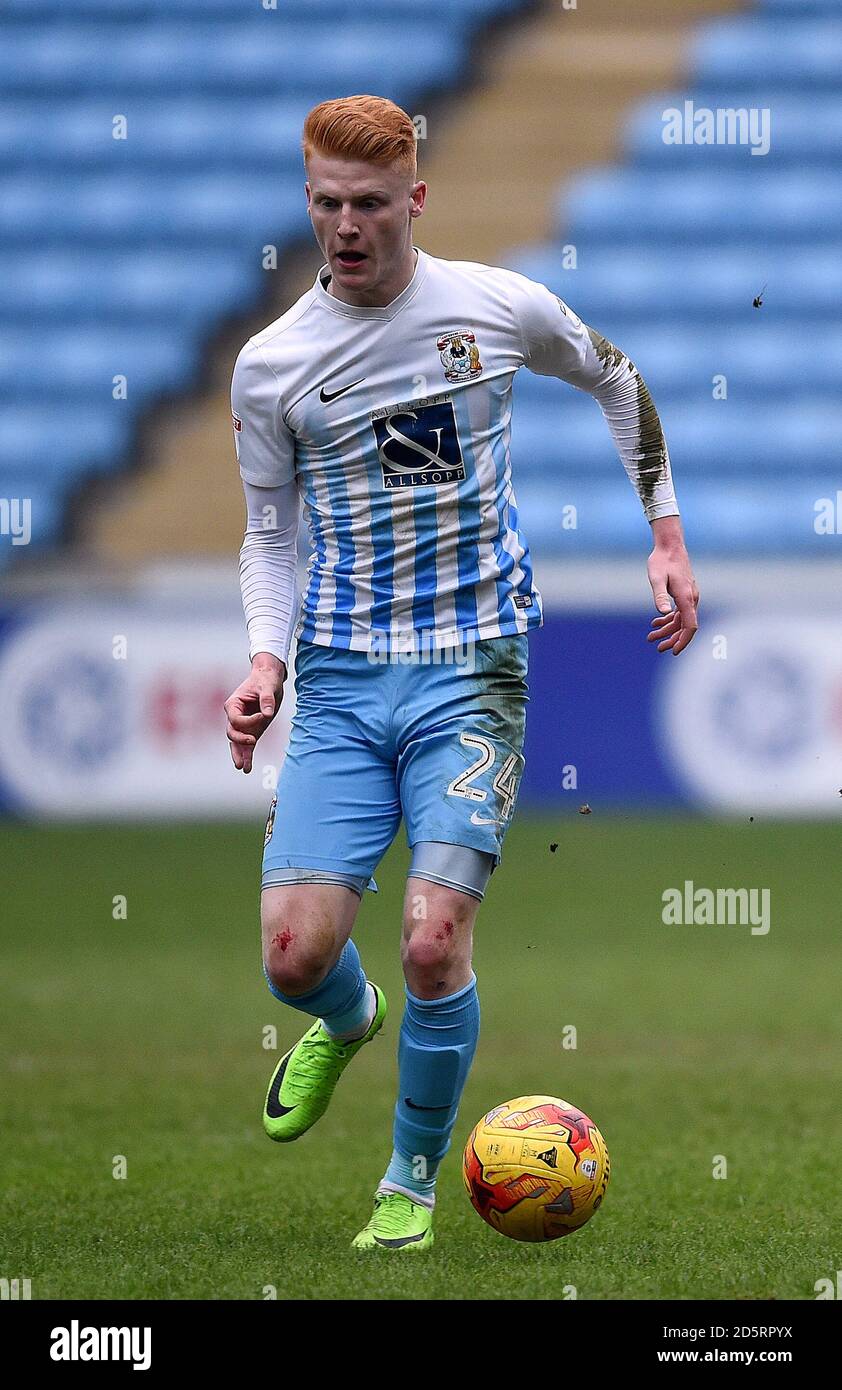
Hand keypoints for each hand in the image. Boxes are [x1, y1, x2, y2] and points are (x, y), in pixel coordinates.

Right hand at [224, 655, 285, 772]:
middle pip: (232, 732)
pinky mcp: (252, 730)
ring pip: (236, 743)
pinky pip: (247, 746)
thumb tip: (267, 713)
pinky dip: (247, 756)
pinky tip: (247, 769)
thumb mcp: (267, 686)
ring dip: (239, 755)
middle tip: (252, 741)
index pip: (236, 719)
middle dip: (240, 740)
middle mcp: (235, 716)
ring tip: (242, 767)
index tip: (263, 715)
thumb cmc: (265, 679)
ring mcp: (243, 725)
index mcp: (233, 704)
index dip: (249, 721)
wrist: (268, 678)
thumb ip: (266, 699)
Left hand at [646, 517, 698, 655]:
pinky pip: (679, 611)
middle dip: (672, 639)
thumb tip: (663, 614)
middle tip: (658, 647)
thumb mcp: (656, 578)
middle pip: (685, 626)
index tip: (673, 651)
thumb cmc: (661, 561)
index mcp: (686, 597)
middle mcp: (691, 598)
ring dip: (668, 630)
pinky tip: (656, 622)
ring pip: (681, 620)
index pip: (690, 625)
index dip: (683, 640)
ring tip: (651, 637)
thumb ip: (660, 595)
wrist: (669, 545)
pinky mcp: (684, 592)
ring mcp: (689, 596)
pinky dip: (668, 619)